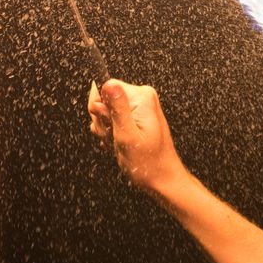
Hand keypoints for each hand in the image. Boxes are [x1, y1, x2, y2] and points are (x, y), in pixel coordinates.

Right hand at [88, 79, 188, 194]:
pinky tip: (121, 144)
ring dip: (107, 130)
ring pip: (106, 111)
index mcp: (142, 97)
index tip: (111, 126)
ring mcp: (139, 106)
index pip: (105, 87)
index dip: (101, 109)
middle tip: (117, 138)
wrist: (162, 178)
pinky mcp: (136, 115)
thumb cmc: (149, 163)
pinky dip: (112, 134)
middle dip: (104, 122)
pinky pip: (113, 119)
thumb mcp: (127, 136)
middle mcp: (142, 97)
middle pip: (104, 99)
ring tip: (120, 143)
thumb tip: (107, 84)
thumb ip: (116, 109)